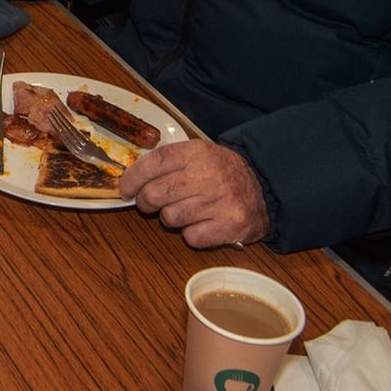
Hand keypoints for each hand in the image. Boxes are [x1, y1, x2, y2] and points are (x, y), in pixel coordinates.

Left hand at [119, 140, 268, 247]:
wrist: (264, 188)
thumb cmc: (221, 172)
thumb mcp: (198, 154)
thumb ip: (168, 162)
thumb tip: (130, 180)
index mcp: (198, 153)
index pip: (154, 162)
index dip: (133, 178)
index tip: (125, 189)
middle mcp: (209, 175)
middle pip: (155, 194)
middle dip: (146, 201)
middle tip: (149, 202)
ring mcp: (220, 202)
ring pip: (169, 218)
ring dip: (171, 217)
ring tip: (186, 210)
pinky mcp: (229, 226)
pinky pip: (190, 237)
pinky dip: (192, 233)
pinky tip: (203, 222)